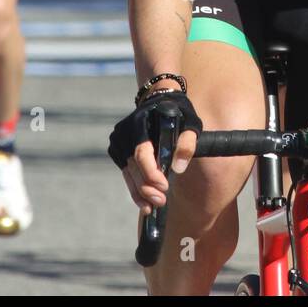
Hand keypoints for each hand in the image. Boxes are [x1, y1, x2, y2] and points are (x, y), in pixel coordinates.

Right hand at [108, 91, 201, 215]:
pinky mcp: (118, 150)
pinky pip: (126, 172)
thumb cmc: (178, 111)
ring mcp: (119, 141)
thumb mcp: (190, 122)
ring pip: (128, 173)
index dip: (151, 173)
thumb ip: (187, 143)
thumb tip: (179, 168)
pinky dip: (134, 186)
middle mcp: (125, 133)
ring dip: (139, 192)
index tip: (164, 187)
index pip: (141, 154)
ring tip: (152, 207)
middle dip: (147, 188)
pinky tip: (144, 201)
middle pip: (133, 167)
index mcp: (140, 123)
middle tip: (160, 202)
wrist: (159, 99)